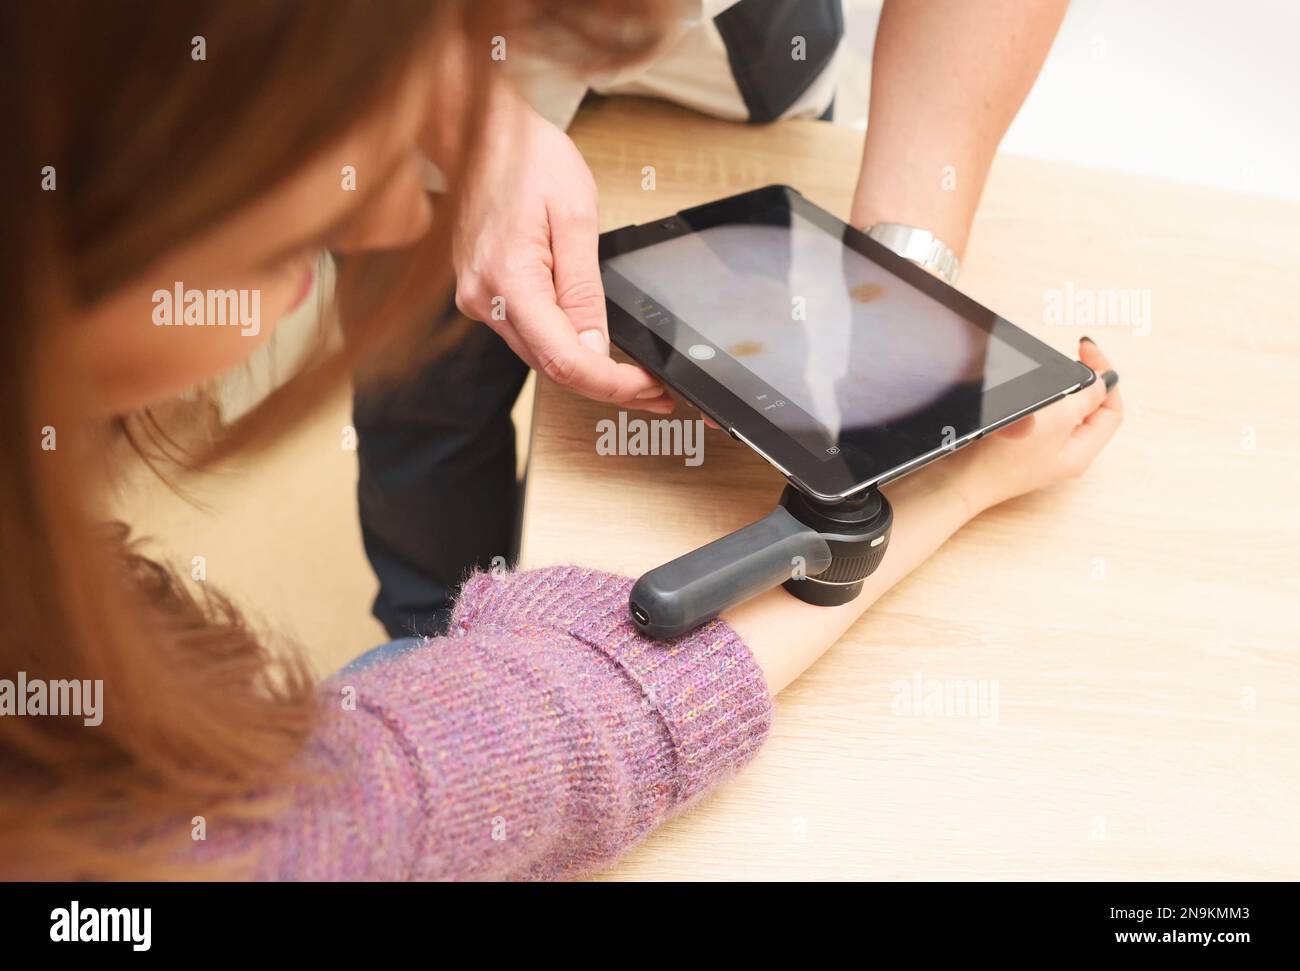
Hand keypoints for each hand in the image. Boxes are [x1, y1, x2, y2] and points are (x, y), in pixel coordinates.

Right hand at [452, 87, 673, 413]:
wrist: (479, 133)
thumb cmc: (526, 158)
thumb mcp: (576, 217)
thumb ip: (584, 289)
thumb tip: (595, 346)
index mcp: (509, 280)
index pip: (565, 360)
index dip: (611, 385)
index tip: (647, 388)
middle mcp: (485, 299)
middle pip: (552, 367)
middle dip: (608, 386)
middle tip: (655, 392)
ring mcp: (478, 299)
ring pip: (540, 356)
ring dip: (587, 370)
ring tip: (634, 376)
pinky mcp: (482, 294)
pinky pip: (528, 334)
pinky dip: (564, 347)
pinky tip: (594, 347)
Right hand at [943, 338, 1122, 515]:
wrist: (957, 479)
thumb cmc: (1002, 456)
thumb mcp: (1056, 419)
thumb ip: (1085, 397)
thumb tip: (1103, 381)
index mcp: (1080, 452)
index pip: (1111, 409)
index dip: (1105, 375)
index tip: (1086, 348)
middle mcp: (1064, 455)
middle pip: (1089, 410)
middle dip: (1083, 381)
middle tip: (1070, 356)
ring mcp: (1040, 453)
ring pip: (1063, 413)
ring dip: (1060, 390)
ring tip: (1048, 373)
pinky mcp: (1018, 449)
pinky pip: (1040, 419)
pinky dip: (1039, 400)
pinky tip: (1027, 393)